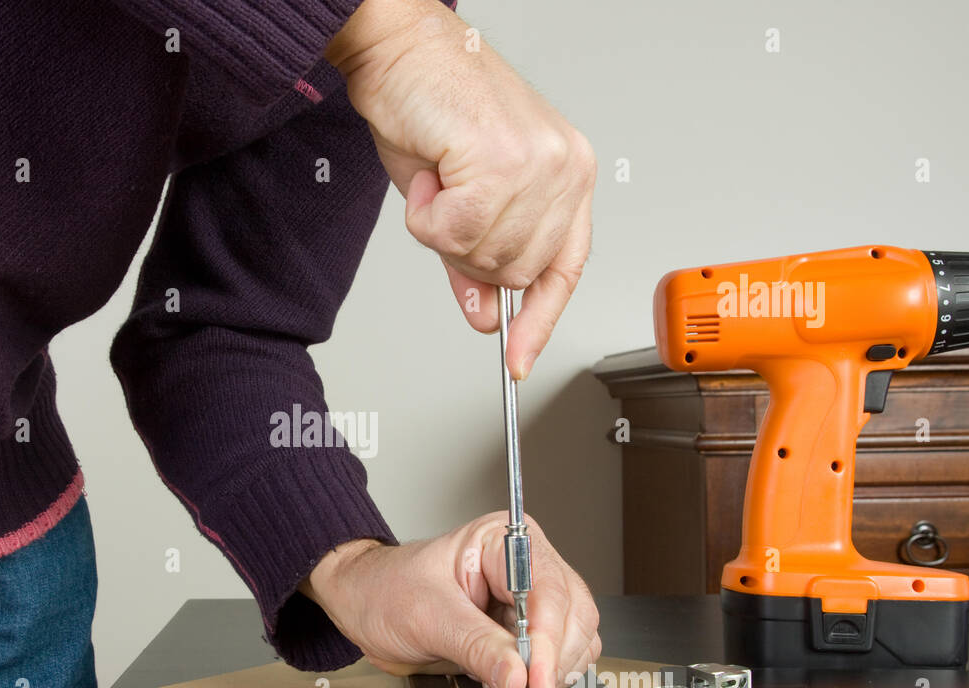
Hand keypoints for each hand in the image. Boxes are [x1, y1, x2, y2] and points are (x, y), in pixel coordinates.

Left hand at [299, 513, 601, 687]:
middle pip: (574, 613)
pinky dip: (547, 676)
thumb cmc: (385, 591)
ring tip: (508, 681)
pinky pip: (560, 655)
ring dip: (554, 669)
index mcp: (503, 541)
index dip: (549, 638)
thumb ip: (476, 646)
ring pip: (577, 636)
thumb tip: (518, 675)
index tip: (537, 680)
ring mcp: (529, 598)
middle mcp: (525, 565)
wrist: (362, 605)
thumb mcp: (427, 617)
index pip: (548, 590)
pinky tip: (511, 680)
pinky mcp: (525, 629)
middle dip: (556, 657)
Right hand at [325, 0, 595, 380]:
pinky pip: (455, 232)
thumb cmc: (429, 108)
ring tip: (438, 178)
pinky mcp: (504, 161)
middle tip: (444, 205)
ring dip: (442, 229)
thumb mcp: (457, 199)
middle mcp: (565, 168)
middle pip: (517, 272)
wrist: (400, 49)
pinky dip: (426, 213)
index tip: (517, 358)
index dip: (538, 319)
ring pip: (485, 257)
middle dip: (467, 254)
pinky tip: (431, 172)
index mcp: (568, 174)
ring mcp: (540, 165)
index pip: (565, 268)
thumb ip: (476, 262)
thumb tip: (483, 315)